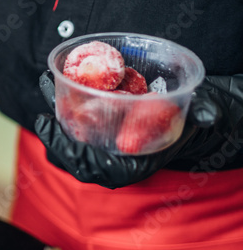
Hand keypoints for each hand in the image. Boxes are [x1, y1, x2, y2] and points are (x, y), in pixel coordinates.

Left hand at [34, 72, 242, 188]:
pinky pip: (70, 123)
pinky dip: (59, 103)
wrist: (189, 112)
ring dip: (53, 118)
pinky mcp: (94, 131)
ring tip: (45, 87)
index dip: (72, 154)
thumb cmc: (196, 115)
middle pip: (72, 160)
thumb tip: (207, 114)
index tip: (57, 135)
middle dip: (54, 140)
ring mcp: (101, 147)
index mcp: (134, 165)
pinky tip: (50, 81)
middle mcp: (112, 160)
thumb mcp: (204, 113)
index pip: (95, 168)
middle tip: (42, 120)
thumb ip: (204, 114)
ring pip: (67, 140)